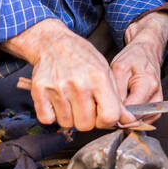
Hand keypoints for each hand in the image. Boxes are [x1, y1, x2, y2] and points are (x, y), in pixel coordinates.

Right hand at [3, 19, 134, 131]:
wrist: (53, 43)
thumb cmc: (81, 57)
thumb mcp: (105, 71)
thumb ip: (116, 98)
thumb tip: (128, 120)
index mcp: (98, 78)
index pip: (109, 116)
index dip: (106, 120)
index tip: (102, 114)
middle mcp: (78, 84)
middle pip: (86, 125)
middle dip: (86, 119)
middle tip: (83, 105)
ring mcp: (57, 88)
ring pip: (66, 124)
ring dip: (68, 116)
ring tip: (69, 100)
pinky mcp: (39, 91)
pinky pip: (47, 119)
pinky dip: (51, 115)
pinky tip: (56, 101)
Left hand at [110, 12, 167, 124]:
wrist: (147, 53)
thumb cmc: (133, 58)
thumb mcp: (119, 69)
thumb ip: (117, 92)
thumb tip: (115, 114)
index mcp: (148, 85)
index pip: (131, 113)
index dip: (115, 113)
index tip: (104, 107)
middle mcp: (157, 98)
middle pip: (134, 120)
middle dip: (119, 116)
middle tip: (109, 103)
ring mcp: (157, 106)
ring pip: (137, 123)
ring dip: (125, 117)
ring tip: (118, 102)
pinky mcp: (155, 110)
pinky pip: (140, 121)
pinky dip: (130, 116)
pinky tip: (124, 105)